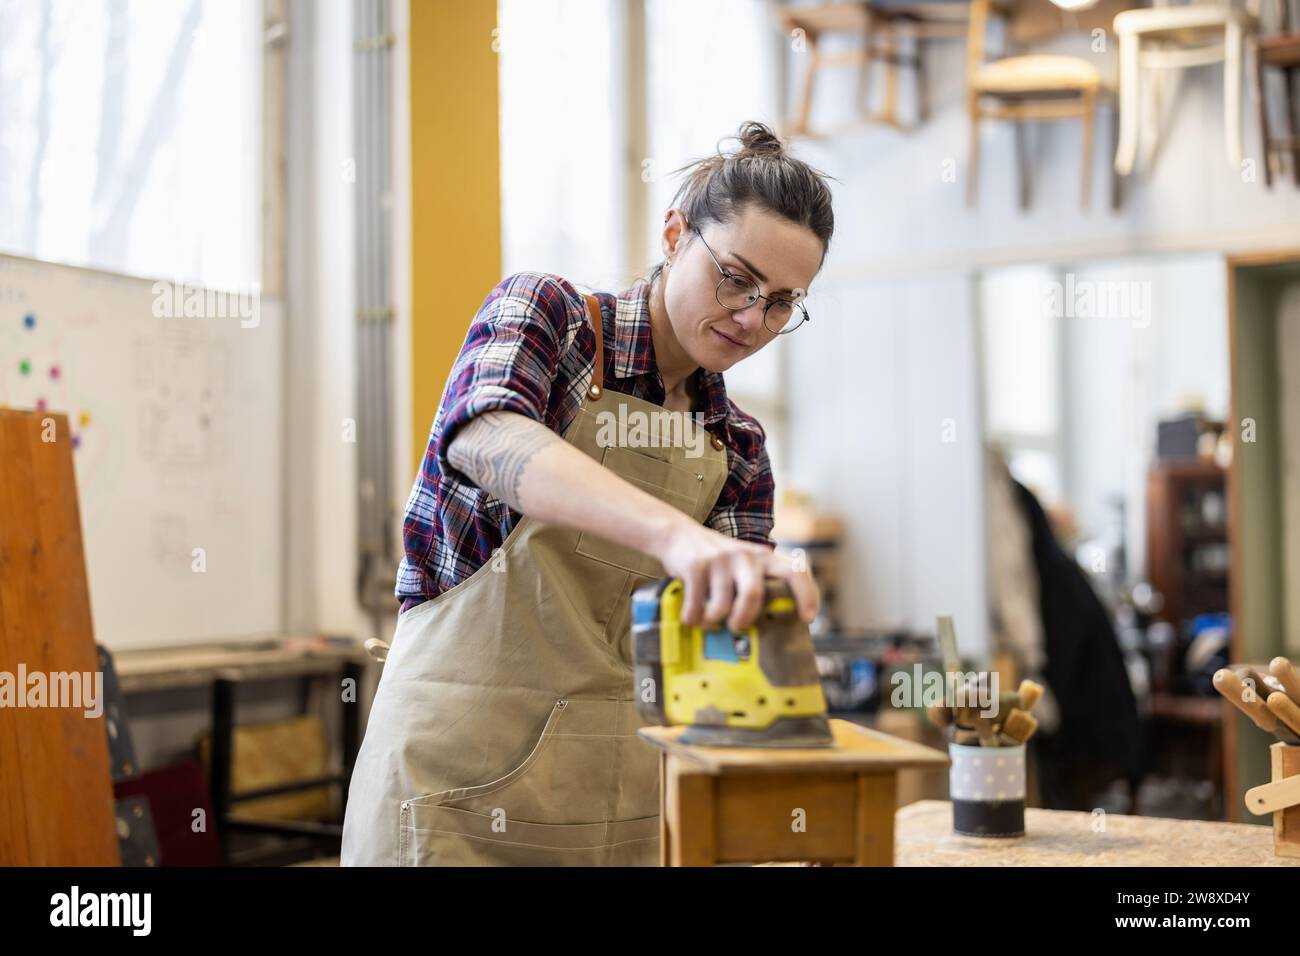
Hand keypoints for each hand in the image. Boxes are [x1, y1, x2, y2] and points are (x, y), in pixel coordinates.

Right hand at [651, 518, 818, 630]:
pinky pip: (697, 605)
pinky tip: (692, 616)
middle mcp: (745, 556)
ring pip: (723, 605)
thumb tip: (771, 627)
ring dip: (714, 620)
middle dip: (744, 618)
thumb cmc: (718, 561)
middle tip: (737, 626)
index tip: (807, 618)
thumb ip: (758, 585)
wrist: (679, 534)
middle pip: (753, 594)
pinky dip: (694, 618)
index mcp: (763, 557)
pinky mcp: (696, 565)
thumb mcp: (744, 565)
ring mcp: (720, 559)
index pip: (795, 571)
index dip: (806, 595)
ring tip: (709, 620)